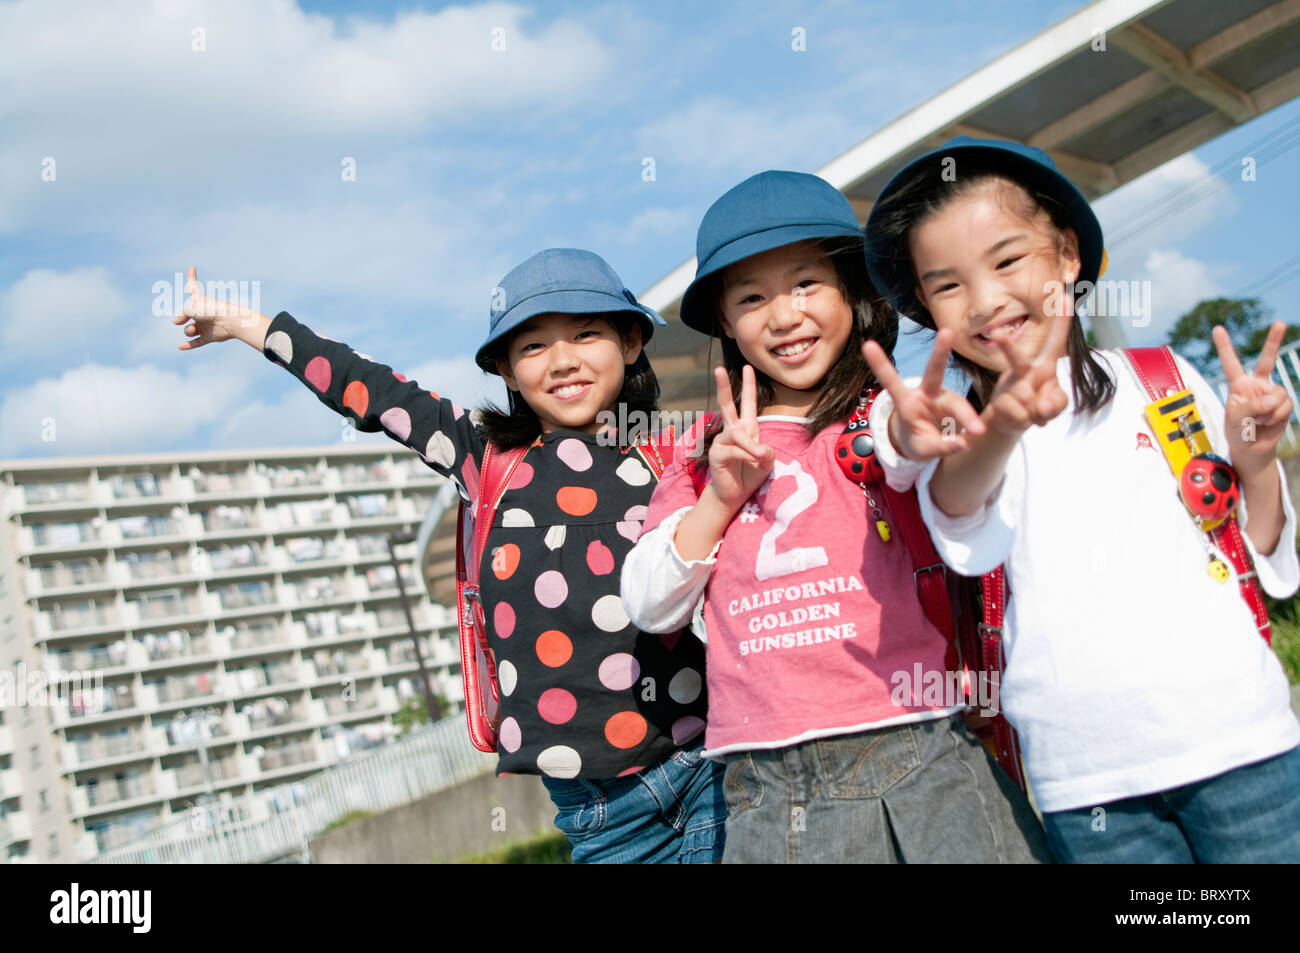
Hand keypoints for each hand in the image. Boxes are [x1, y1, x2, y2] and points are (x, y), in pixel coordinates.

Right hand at [173, 266, 258, 349]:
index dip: (191, 276)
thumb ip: (181, 314)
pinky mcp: (210, 336)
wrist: (229, 321)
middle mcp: (202, 311)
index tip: (193, 267)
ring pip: (190, 330)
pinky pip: (197, 342)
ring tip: (194, 329)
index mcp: (199, 299)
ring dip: (189, 331)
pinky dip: (189, 345)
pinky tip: (180, 346)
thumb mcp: (191, 308)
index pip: (192, 285)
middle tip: (181, 320)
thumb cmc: (211, 310)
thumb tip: (177, 323)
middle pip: (187, 315)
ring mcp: (206, 324)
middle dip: (183, 318)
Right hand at [706, 365, 775, 512]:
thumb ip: (766, 453)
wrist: (734, 494)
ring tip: (759, 458)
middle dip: (724, 387)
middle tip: (718, 369)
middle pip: (726, 405)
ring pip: (738, 435)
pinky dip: (746, 455)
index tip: (748, 367)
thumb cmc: (749, 476)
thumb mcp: (766, 463)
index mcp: (746, 429)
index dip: (748, 385)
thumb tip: (760, 448)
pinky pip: (734, 449)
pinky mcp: (717, 453)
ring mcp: (722, 441)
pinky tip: (752, 461)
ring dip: (750, 446)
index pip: (747, 403)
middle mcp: (732, 431)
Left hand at [863, 328, 984, 461]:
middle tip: (946, 332)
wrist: (929, 444)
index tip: (867, 344)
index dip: (880, 364)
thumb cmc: (918, 443)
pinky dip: (972, 424)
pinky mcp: (958, 404)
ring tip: (977, 431)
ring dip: (968, 417)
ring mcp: (944, 397)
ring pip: (958, 403)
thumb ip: (940, 446)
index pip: (892, 382)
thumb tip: (964, 442)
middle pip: (934, 371)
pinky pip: (967, 415)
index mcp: (906, 403)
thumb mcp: (922, 450)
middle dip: (940, 352)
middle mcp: (926, 394)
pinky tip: (976, 433)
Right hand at [980, 305, 1072, 435]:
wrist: (1013, 422)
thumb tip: (1043, 404)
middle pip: (1015, 357)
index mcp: (1043, 365)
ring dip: (1035, 411)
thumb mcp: (1057, 405)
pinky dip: (1026, 420)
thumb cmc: (1039, 405)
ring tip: (1034, 413)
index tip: (1065, 296)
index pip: (1055, 340)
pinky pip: (1019, 413)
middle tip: (997, 334)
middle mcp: (1024, 370)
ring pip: (1024, 396)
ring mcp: (1010, 385)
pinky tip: (1023, 417)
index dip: (1061, 319)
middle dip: (1005, 345)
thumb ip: (1057, 403)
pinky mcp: (1000, 401)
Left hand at [1216, 321, 1293, 478]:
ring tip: (1258, 420)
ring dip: (1268, 410)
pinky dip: (1276, 416)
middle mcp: (1256, 385)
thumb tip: (1271, 399)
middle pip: (1266, 360)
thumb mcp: (1234, 420)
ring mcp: (1272, 393)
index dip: (1224, 346)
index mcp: (1238, 385)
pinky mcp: (1284, 404)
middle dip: (1273, 341)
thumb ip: (1250, 407)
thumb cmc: (1237, 432)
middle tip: (1280, 323)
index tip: (1217, 328)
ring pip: (1277, 393)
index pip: (1231, 363)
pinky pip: (1285, 405)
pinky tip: (1268, 422)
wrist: (1252, 449)